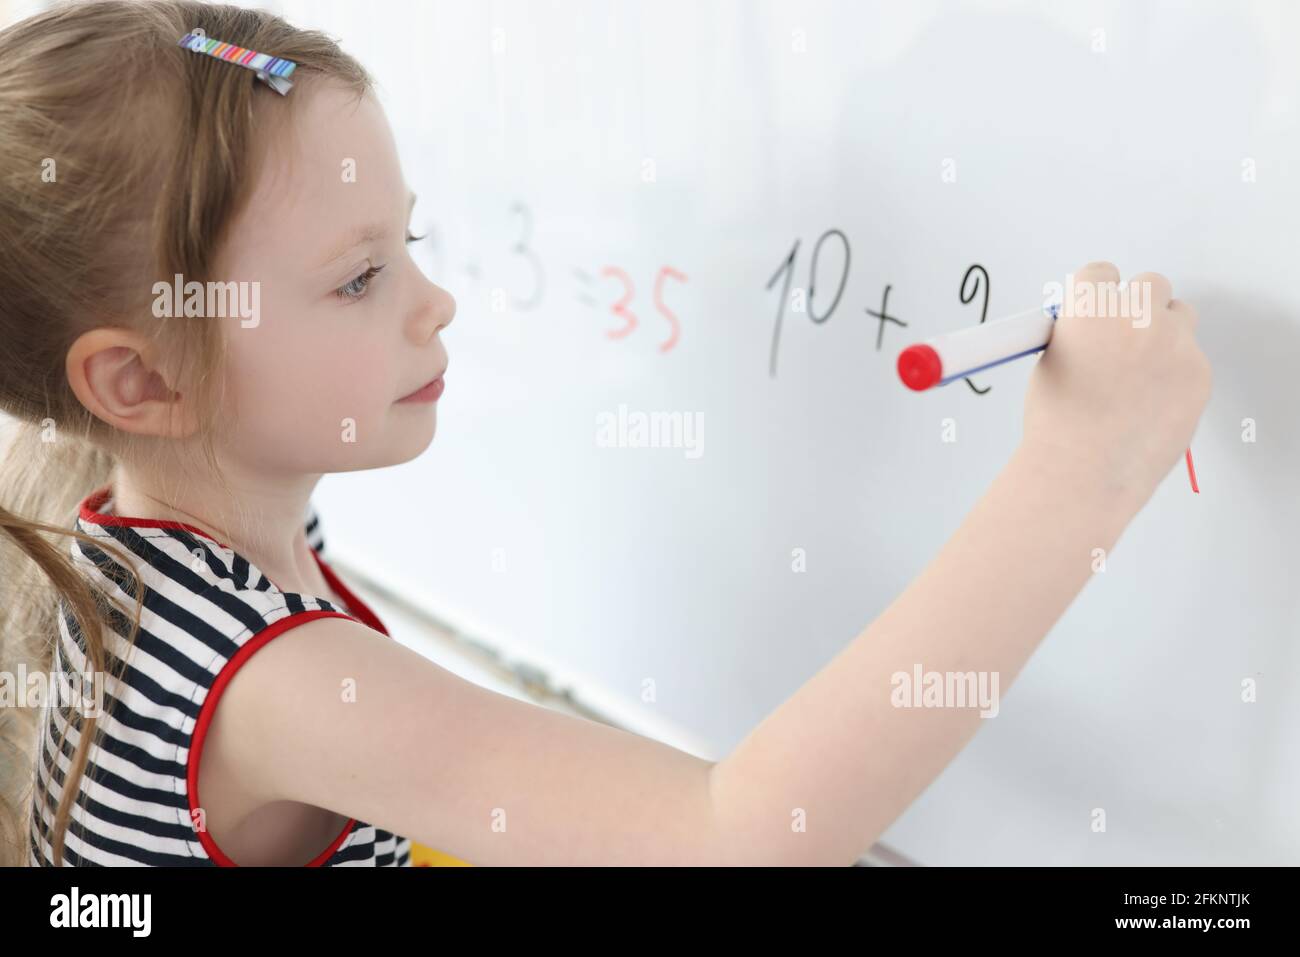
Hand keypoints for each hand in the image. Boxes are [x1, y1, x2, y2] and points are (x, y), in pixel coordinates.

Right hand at [1020, 261, 1211, 503]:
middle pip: (1150, 284)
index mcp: (1089, 308)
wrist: (1084, 472)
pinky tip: (1150, 402)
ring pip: (1180, 317)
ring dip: (1163, 333)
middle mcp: (1135, 316)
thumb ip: (1078, 334)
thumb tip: (1096, 328)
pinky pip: (1192, 359)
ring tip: (1139, 373)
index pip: (1100, 273)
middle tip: (1121, 338)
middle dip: (1137, 306)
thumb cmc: (1058, 426)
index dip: (1095, 295)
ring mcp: (1173, 343)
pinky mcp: (1199, 374)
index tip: (1095, 309)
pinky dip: (1175, 375)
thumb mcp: (1049, 364)